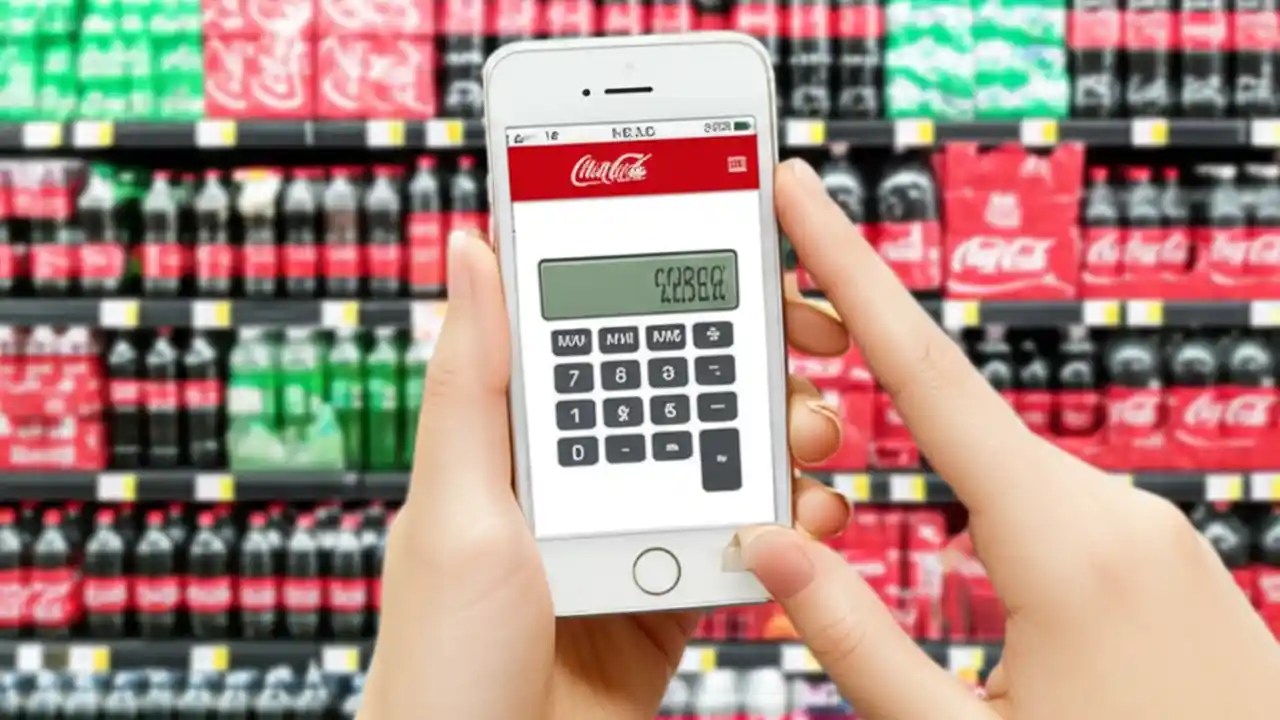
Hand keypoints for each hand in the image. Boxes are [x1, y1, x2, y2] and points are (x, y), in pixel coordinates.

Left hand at [359, 227, 855, 718]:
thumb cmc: (442, 663)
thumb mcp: (456, 509)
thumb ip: (473, 382)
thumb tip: (471, 249)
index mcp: (514, 444)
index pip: (593, 335)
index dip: (663, 288)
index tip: (736, 257)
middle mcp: (574, 482)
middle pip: (674, 390)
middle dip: (748, 362)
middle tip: (807, 349)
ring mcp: (626, 538)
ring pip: (719, 460)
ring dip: (779, 441)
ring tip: (813, 439)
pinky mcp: (669, 596)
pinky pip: (741, 541)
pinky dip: (786, 524)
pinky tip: (809, 516)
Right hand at [736, 158, 1279, 718]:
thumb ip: (854, 638)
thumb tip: (771, 544)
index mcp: (1062, 544)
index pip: (922, 371)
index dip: (847, 269)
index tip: (804, 195)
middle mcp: (1117, 510)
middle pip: (955, 423)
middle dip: (868, 409)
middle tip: (801, 443)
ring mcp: (1154, 529)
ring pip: (1003, 470)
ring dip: (935, 487)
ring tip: (915, 567)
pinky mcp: (1167, 555)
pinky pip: (1054, 504)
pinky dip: (993, 515)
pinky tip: (994, 592)